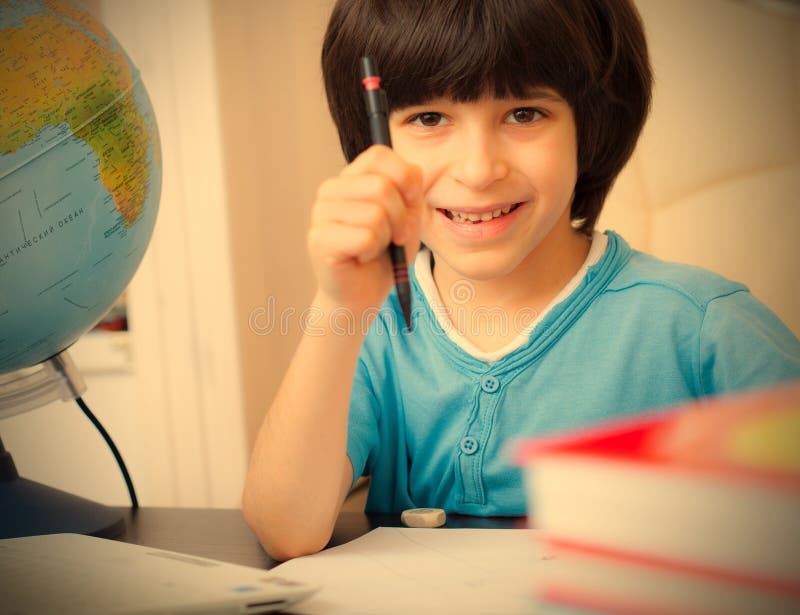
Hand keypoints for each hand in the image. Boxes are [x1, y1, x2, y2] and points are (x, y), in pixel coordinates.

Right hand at [308, 145, 422, 314]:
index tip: (411, 201)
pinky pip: (365, 237)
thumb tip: (414, 170)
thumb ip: (412, 190)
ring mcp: (320, 213)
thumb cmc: (385, 254)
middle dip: (401, 217)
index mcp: (351, 177)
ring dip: (386, 237)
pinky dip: (372, 252)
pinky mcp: (319, 239)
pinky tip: (361, 257)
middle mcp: (331, 190)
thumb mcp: (408, 217)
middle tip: (396, 236)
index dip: (404, 177)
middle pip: (381, 186)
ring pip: (375, 214)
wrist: (363, 293)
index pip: (379, 155)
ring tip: (376, 247)